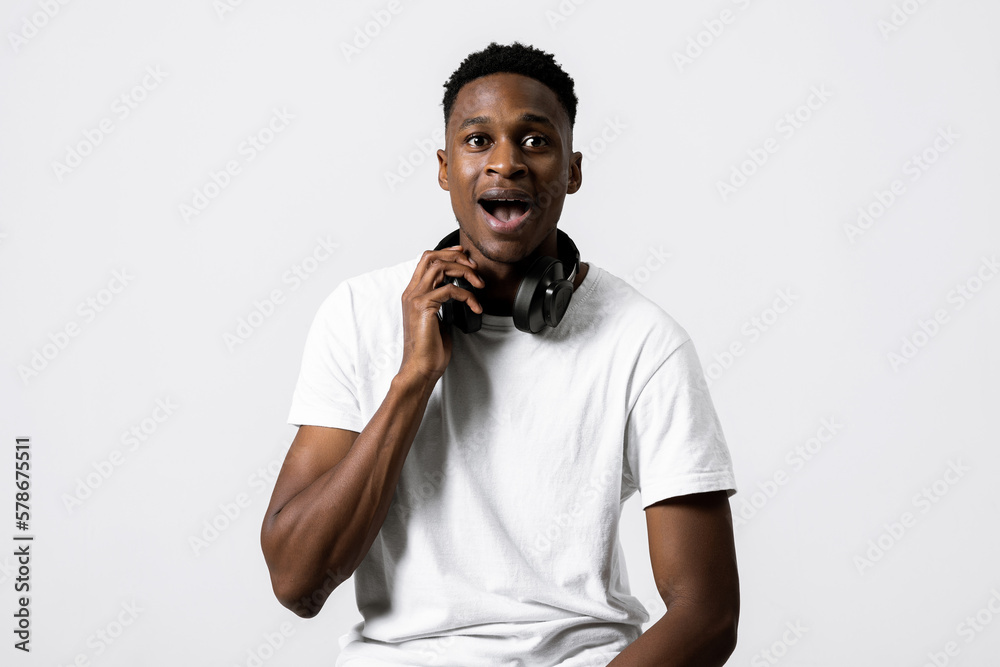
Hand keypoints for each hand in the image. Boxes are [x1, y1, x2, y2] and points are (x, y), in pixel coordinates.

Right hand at [398, 245, 484, 382]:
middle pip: (431, 257)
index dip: (446, 254)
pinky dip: (468, 295)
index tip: (465, 257)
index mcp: (413, 294)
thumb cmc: (430, 349)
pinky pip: (450, 289)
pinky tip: (475, 306)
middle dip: (457, 258)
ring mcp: (415, 298)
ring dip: (464, 272)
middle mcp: (412, 293)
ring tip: (479, 284)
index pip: (426, 260)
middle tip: (475, 269)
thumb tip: (457, 292)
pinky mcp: (424, 307)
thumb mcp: (437, 319)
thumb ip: (442, 302)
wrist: (421, 367)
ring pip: (440, 267)